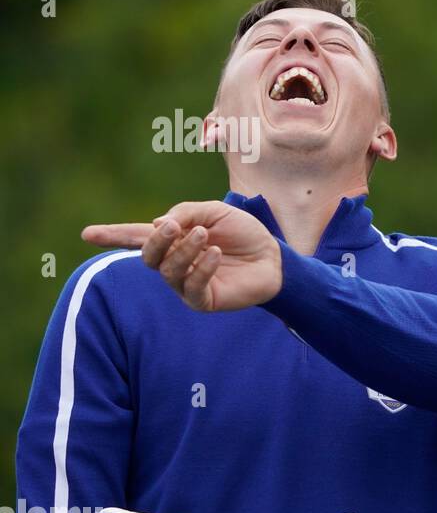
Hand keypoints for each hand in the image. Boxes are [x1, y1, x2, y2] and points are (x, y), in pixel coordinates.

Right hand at [82, 201, 281, 311]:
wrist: (273, 257)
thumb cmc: (243, 233)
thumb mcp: (215, 212)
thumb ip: (187, 212)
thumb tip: (158, 224)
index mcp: (173, 240)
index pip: (137, 237)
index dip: (112, 236)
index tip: (86, 234)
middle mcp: (174, 263)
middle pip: (149, 256)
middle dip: (157, 240)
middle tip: (174, 226)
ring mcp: (186, 284)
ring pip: (169, 270)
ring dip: (185, 250)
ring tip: (206, 235)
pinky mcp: (203, 300)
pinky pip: (192, 287)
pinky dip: (202, 268)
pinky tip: (217, 254)